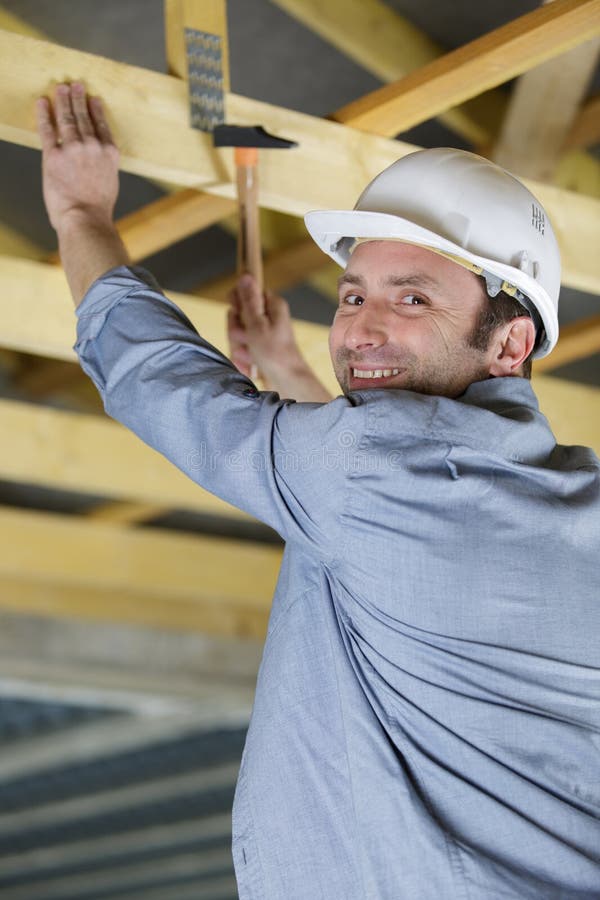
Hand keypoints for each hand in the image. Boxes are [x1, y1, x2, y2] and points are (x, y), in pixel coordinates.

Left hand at [36, 82, 118, 231]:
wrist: (85, 218)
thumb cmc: (97, 209)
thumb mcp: (109, 183)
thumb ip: (102, 168)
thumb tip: (94, 165)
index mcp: (109, 155)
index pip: (102, 125)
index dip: (96, 110)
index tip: (93, 99)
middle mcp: (93, 147)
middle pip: (84, 117)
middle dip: (78, 99)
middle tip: (75, 85)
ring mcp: (73, 149)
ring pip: (67, 118)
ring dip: (63, 100)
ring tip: (61, 88)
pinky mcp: (54, 155)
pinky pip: (48, 129)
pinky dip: (45, 114)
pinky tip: (43, 103)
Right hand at [227, 274, 331, 401]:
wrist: (287, 382)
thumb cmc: (275, 355)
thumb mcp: (257, 325)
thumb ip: (249, 301)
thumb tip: (245, 275)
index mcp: (271, 305)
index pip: (243, 292)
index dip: (236, 305)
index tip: (239, 316)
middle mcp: (267, 316)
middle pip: (237, 314)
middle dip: (236, 331)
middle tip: (246, 341)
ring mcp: (262, 333)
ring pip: (236, 333)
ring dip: (239, 347)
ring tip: (250, 356)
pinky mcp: (258, 347)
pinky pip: (241, 348)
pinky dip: (243, 358)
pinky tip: (250, 365)